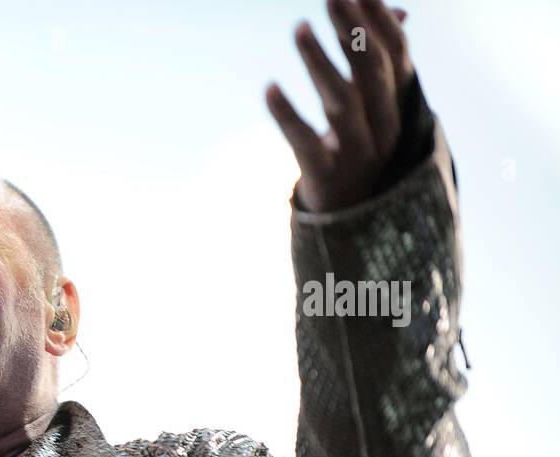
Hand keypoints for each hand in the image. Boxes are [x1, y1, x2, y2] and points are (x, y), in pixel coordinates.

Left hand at [266, 0, 415, 212]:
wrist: (352, 224)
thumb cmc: (360, 153)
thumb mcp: (373, 108)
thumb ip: (378, 63)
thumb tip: (398, 11)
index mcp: (397, 107)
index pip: (396, 54)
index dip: (378, 19)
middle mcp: (384, 128)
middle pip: (371, 72)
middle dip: (352, 30)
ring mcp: (357, 154)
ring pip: (341, 103)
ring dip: (320, 63)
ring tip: (298, 28)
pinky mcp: (325, 177)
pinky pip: (304, 143)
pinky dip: (286, 115)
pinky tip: (268, 88)